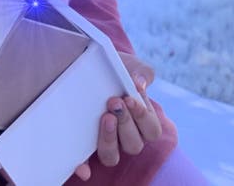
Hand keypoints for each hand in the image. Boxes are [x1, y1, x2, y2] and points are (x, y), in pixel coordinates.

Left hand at [73, 52, 161, 180]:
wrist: (90, 65)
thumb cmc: (117, 70)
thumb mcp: (130, 66)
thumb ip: (142, 72)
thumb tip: (140, 83)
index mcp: (141, 122)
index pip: (151, 130)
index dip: (142, 116)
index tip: (130, 97)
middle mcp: (125, 137)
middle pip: (134, 145)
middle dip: (125, 123)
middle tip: (113, 102)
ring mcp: (106, 143)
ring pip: (112, 157)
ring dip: (110, 139)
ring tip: (104, 117)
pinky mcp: (85, 148)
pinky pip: (87, 165)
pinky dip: (84, 168)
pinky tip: (82, 167)